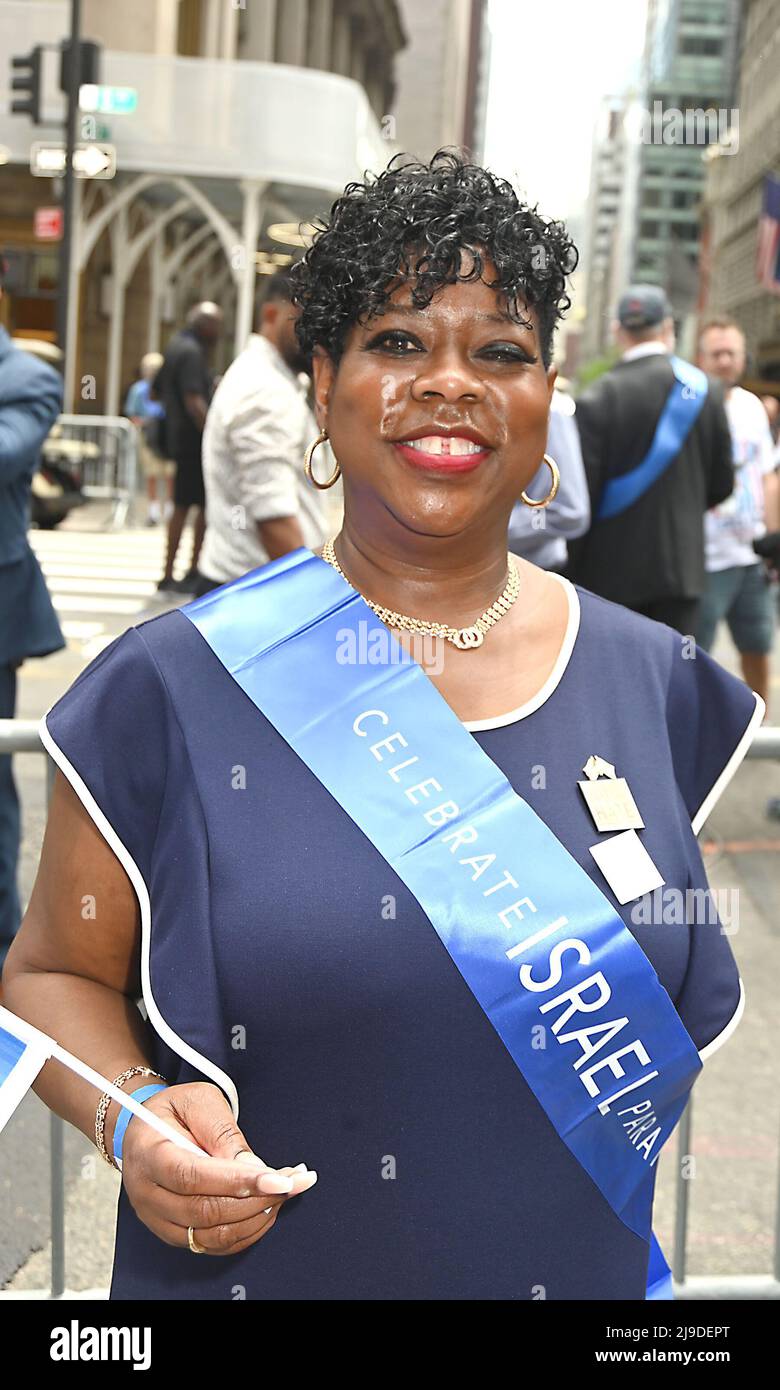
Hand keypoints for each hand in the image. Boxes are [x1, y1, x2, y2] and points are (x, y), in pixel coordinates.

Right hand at [120, 1081, 316, 1254]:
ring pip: (212, 1235)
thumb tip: (252, 1168)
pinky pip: (212, 1245)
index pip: (193, 1176)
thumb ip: (222, 1132)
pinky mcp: (172, 1233)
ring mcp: (157, 1219)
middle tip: (293, 1182)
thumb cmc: (172, 1111)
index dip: (238, 1182)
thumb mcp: (198, 1101)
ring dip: (256, 1218)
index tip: (279, 1180)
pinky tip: (266, 1209)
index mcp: (149, 1154)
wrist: (143, 1130)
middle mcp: (147, 1194)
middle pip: (205, 1211)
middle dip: (257, 1200)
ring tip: (284, 1192)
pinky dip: (245, 1232)